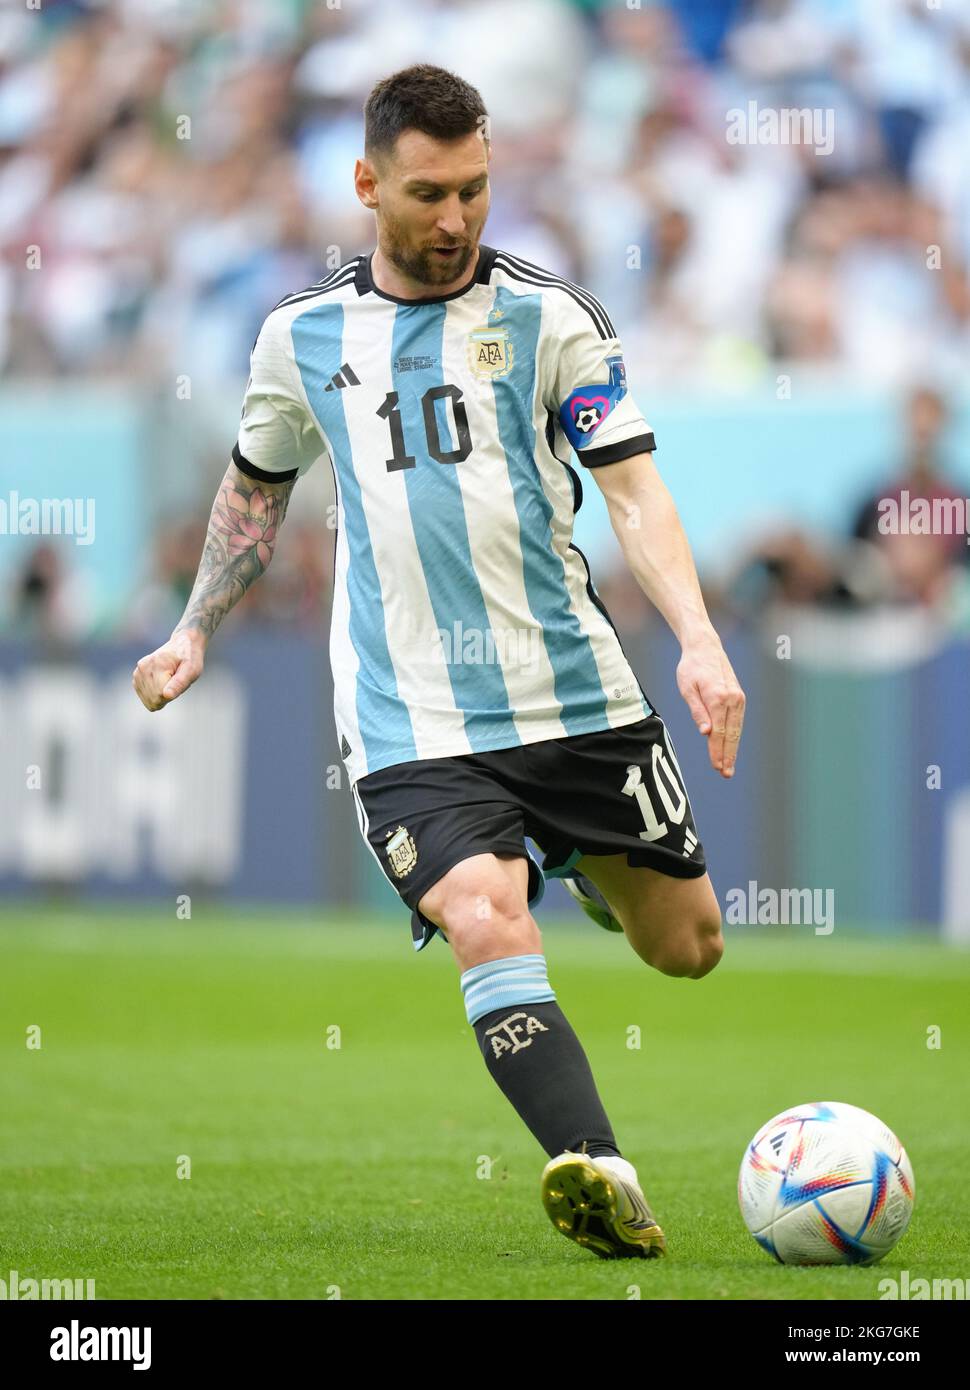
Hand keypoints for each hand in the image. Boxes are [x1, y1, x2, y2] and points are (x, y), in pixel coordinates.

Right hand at [132, 628, 205, 711]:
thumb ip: (179, 683)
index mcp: (157, 666)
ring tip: (169, 680)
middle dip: (166, 696)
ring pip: (148, 701)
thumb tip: (166, 695)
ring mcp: (137, 672)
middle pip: (153, 700)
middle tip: (175, 680)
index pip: (160, 697)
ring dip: (161, 695)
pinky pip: (145, 697)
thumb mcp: (192, 670)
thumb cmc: (190, 658)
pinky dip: (155, 694)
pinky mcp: (136, 676)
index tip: (178, 680)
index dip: (172, 694)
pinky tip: (162, 682)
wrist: (182, 645)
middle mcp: (143, 668)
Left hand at [676, 634, 745, 776]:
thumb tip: (706, 733)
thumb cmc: (691, 667)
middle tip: (725, 773)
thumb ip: (697, 711)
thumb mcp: (687, 688)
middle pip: (731, 734)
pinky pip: (737, 722)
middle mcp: (733, 699)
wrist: (705, 647)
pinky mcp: (739, 698)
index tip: (716, 766)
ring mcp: (738, 698)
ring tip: (729, 766)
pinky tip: (730, 748)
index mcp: (718, 697)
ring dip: (733, 749)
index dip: (717, 751)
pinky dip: (735, 737)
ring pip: (737, 729)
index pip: (718, 732)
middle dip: (728, 755)